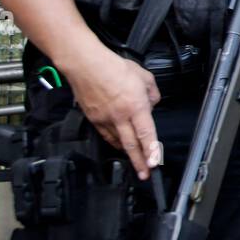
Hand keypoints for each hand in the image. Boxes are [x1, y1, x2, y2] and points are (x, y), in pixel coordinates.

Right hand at [59, 44, 161, 179]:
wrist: (85, 64)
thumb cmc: (113, 67)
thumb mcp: (144, 77)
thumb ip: (152, 94)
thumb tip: (152, 103)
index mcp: (135, 106)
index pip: (146, 134)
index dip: (151, 151)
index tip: (154, 163)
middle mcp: (120, 116)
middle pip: (131, 145)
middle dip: (139, 163)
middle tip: (144, 175)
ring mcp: (104, 118)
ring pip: (118, 141)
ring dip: (127, 153)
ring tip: (135, 162)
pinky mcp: (93, 118)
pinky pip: (106, 135)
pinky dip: (114, 142)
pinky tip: (119, 145)